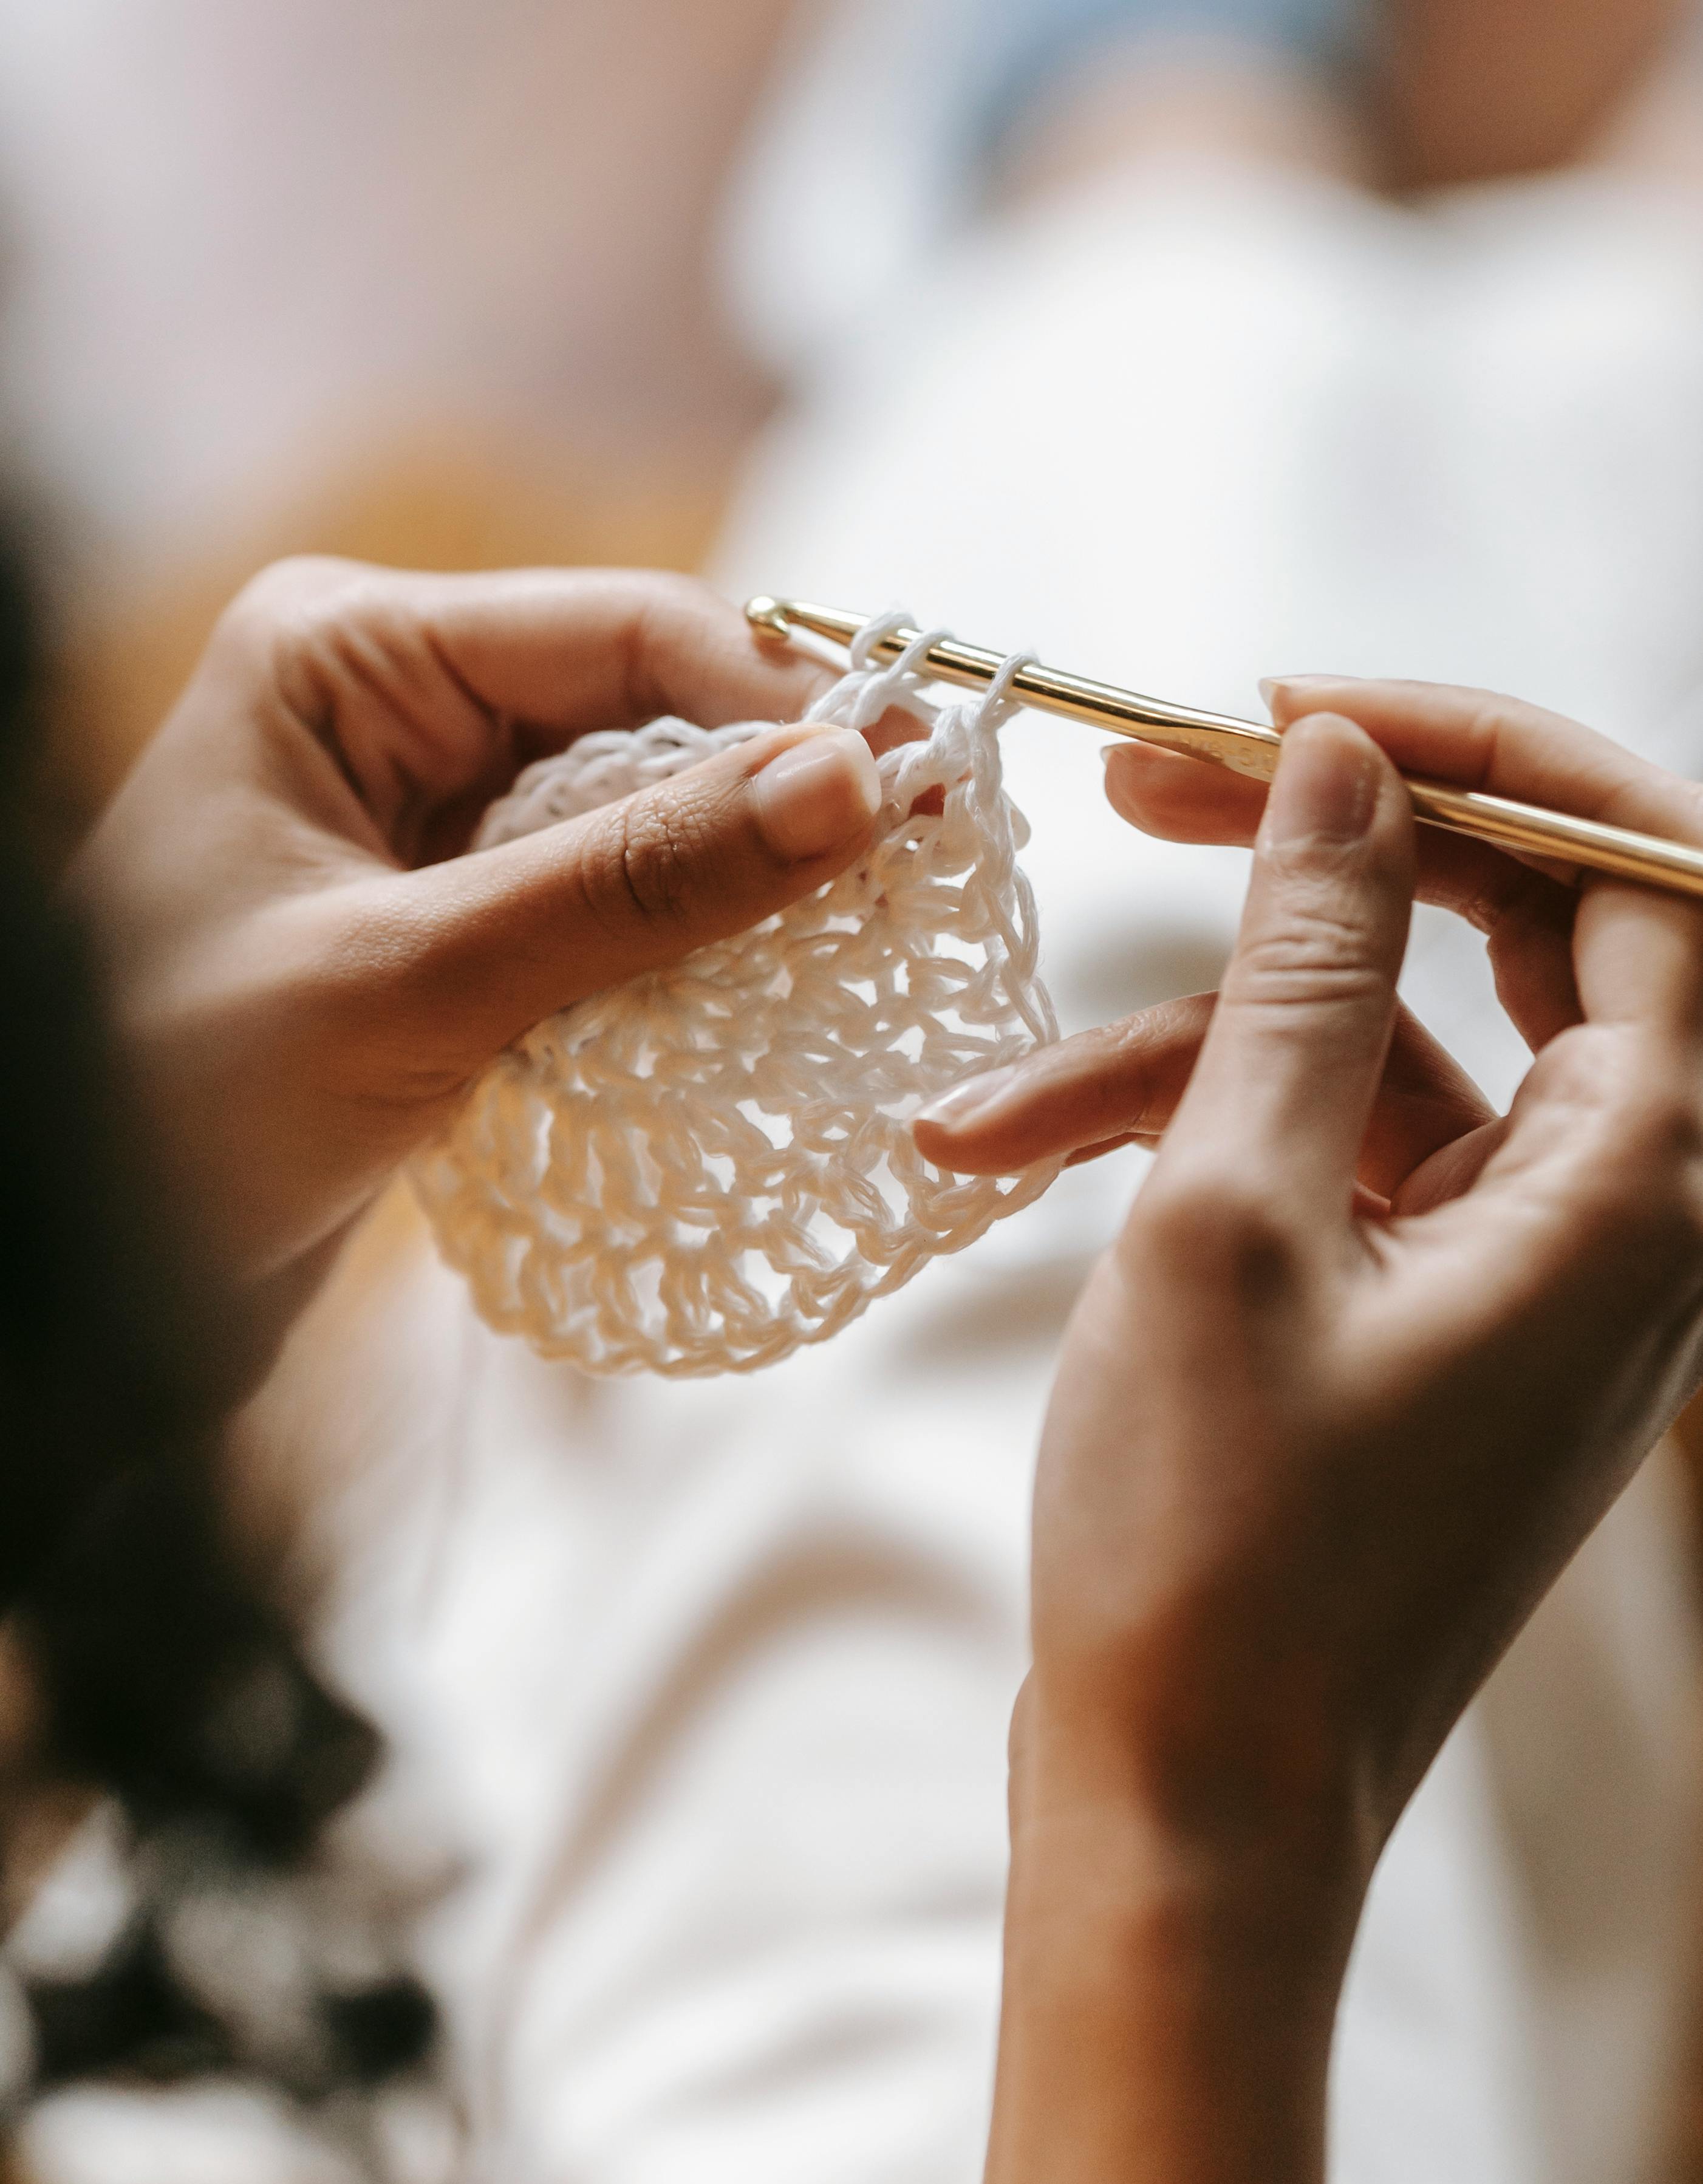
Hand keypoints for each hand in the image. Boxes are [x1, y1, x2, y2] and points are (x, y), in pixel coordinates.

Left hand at [73, 560, 880, 1374]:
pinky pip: (604, 923)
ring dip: (740, 895)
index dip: (784, 705)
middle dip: (777, 798)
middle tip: (927, 875)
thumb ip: (635, 884)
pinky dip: (681, 967)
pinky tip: (760, 1010)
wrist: (83, 1282)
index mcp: (348, 656)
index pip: (624, 634)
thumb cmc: (178, 1098)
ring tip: (868, 951)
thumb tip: (850, 786)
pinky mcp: (449, 941)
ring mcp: (424, 834)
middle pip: (647, 722)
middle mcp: (392, 717)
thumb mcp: (417, 979)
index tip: (923, 788)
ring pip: (639, 832)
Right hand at [922, 681, 1702, 1901]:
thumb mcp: (1232, 1213)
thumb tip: (1344, 760)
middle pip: (1504, 941)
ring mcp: (1525, 1273)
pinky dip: (1184, 1152)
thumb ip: (1301, 964)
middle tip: (1143, 776)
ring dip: (1179, 1056)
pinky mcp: (1427, 1318)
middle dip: (1317, 859)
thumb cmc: (1218, 1547)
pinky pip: (1328, 1168)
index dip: (1473, 755)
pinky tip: (1004, 1162)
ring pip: (1371, 1064)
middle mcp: (1624, 1218)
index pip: (1635, 871)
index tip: (1289, 709)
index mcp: (1646, 1184)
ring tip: (986, 1101)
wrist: (1191, 1812)